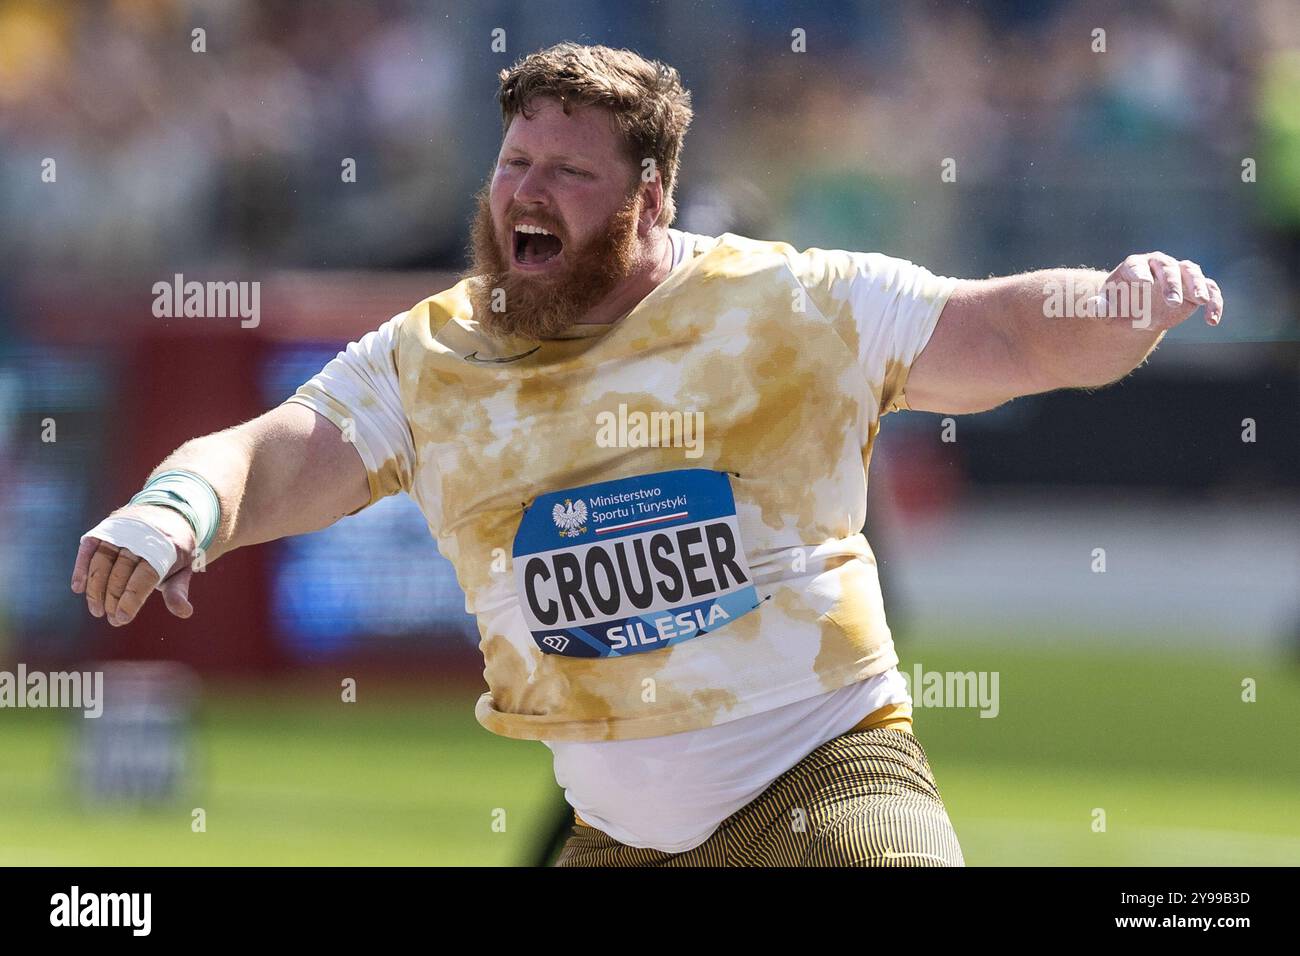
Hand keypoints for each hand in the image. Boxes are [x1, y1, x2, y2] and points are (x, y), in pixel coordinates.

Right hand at [71, 503, 198, 625]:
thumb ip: (178, 590)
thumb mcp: (183, 567)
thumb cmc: (173, 550)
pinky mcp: (105, 528)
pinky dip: (81, 567)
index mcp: (165, 546)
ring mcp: (121, 530)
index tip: (122, 618)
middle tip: (111, 619)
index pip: (145, 575)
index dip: (132, 598)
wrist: (167, 513)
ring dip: (95, 588)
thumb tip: (185, 613)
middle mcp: (141, 535)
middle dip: (113, 598)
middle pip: (121, 571)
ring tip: (96, 610)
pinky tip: (79, 588)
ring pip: (102, 561)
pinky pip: (89, 548)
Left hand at [1090, 252, 1223, 329]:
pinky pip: (1210, 290)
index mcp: (1133, 266)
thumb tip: (1094, 306)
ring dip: (1198, 284)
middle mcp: (1158, 265)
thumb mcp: (1108, 310)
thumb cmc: (1119, 307)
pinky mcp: (1194, 288)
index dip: (1140, 273)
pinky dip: (1214, 302)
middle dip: (1171, 283)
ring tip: (1201, 301)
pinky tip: (1211, 320)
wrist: (1137, 312)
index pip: (1137, 265)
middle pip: (1168, 267)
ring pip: (1192, 272)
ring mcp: (1179, 275)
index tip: (1144, 285)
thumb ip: (1101, 308)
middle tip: (1173, 302)